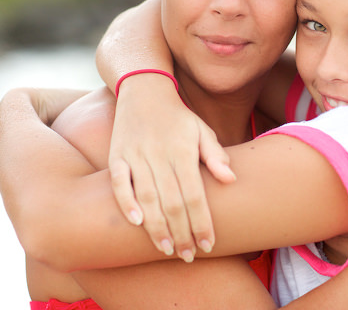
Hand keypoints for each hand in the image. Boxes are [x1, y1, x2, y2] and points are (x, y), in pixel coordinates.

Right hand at [108, 73, 234, 261]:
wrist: (144, 91)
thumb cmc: (178, 117)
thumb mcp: (202, 130)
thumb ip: (215, 154)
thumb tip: (230, 179)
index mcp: (184, 151)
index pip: (195, 195)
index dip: (201, 222)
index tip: (208, 244)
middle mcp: (160, 155)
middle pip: (172, 202)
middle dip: (181, 233)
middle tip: (188, 256)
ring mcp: (136, 156)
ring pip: (147, 197)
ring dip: (157, 227)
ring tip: (167, 250)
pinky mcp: (117, 155)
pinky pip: (120, 182)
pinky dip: (126, 202)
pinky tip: (136, 223)